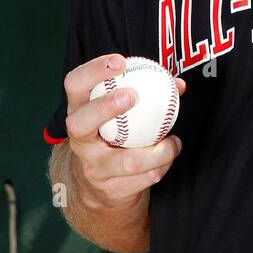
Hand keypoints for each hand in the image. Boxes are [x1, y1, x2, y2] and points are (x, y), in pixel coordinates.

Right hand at [64, 53, 185, 212]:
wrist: (102, 190)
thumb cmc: (116, 138)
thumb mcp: (122, 115)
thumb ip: (146, 95)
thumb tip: (178, 84)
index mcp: (79, 112)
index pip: (75, 85)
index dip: (92, 71)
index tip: (120, 61)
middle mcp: (79, 140)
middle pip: (80, 123)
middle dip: (104, 107)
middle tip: (132, 96)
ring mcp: (92, 167)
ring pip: (126, 161)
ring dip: (157, 152)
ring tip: (174, 142)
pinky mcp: (109, 190)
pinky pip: (141, 180)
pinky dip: (160, 168)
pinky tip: (169, 158)